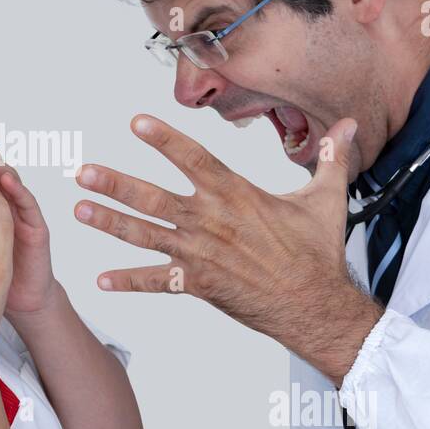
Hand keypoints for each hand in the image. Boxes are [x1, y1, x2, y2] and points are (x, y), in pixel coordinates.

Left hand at [72, 114, 381, 382]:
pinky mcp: (200, 284)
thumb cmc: (318, 253)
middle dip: (116, 183)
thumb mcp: (327, 199)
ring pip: (146, 235)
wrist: (317, 305)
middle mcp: (212, 221)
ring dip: (110, 223)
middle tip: (83, 171)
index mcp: (237, 195)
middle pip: (155, 197)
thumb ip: (331, 157)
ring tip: (78, 210)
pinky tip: (101, 280)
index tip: (135, 122)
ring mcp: (202, 254)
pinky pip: (158, 282)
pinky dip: (129, 282)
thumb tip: (351, 124)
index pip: (195, 158)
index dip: (164, 139)